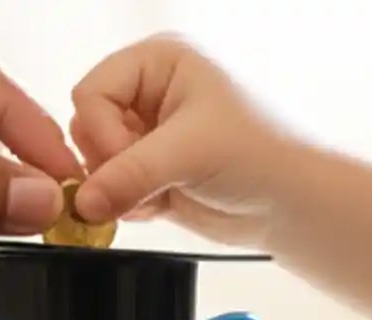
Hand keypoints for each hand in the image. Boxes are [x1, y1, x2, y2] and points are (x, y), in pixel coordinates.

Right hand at [68, 34, 294, 245]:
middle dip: (110, 163)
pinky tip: (163, 203)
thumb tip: (81, 202)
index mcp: (160, 61)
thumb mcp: (189, 153)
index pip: (90, 92)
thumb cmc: (261, 155)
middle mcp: (148, 92)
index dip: (102, 131)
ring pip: (92, 163)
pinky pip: (106, 190)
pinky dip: (127, 204)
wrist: (291, 206)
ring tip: (160, 191)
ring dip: (118, 188)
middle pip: (85, 128)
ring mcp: (146, 133)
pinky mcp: (146, 170)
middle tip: (147, 178)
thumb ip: (128, 175)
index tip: (134, 156)